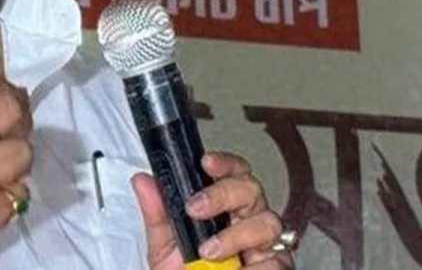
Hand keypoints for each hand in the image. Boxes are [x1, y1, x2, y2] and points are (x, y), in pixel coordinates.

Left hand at [132, 151, 293, 268]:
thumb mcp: (165, 247)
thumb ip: (158, 215)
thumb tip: (143, 181)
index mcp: (225, 207)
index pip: (233, 173)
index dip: (224, 163)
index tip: (205, 162)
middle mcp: (249, 219)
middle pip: (251, 188)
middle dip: (223, 194)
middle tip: (195, 209)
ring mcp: (266, 243)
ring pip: (268, 221)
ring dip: (235, 235)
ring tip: (209, 251)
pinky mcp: (278, 266)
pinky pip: (276, 259)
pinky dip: (255, 265)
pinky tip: (238, 269)